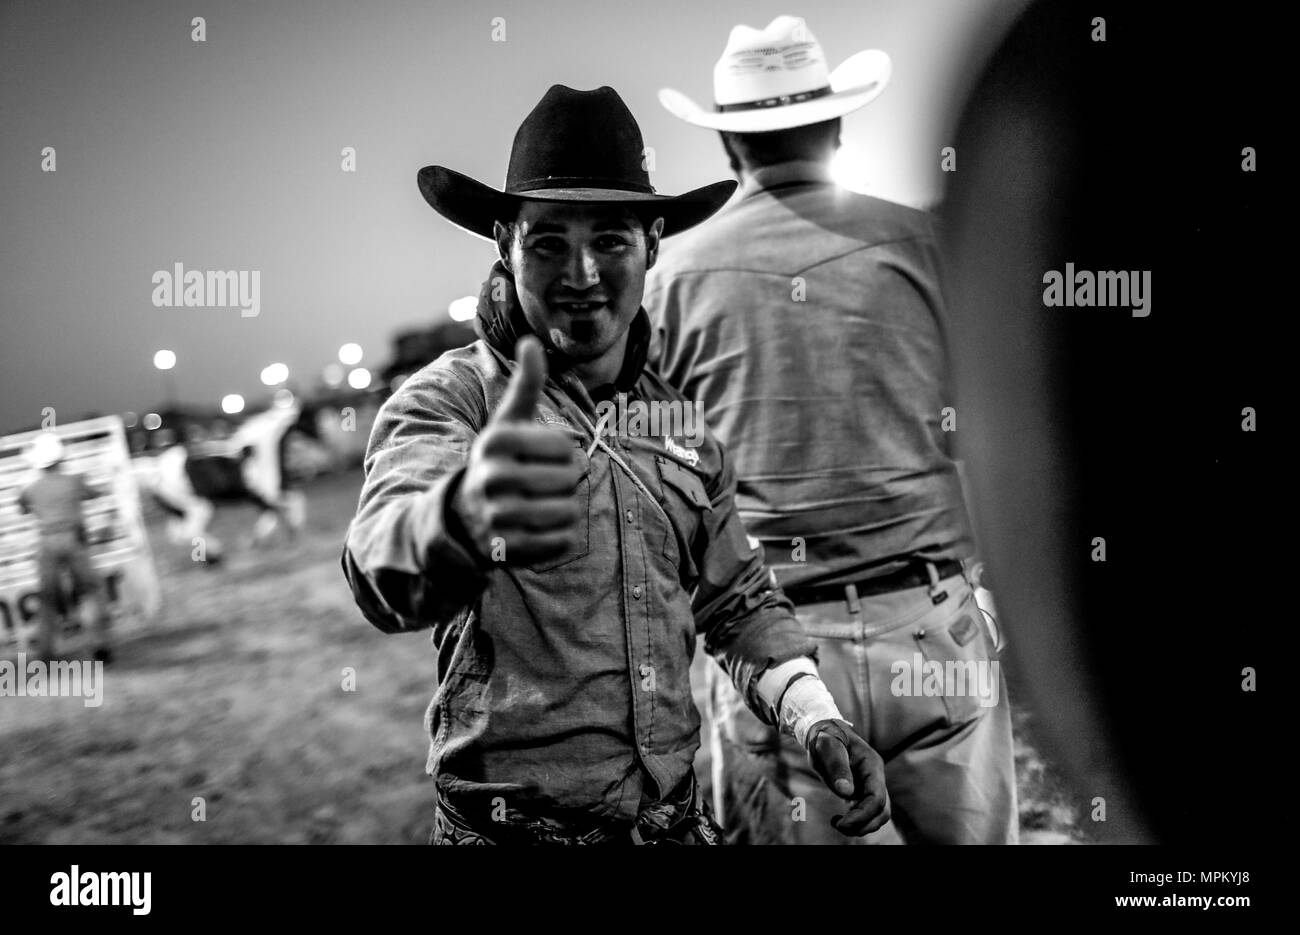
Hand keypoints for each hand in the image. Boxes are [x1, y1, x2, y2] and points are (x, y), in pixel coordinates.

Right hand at [450, 336, 581, 566]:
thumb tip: (531, 340)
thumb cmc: (498, 460)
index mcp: (496, 441)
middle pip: (568, 480)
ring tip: (541, 504)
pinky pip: (560, 542)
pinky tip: (539, 528)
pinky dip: (559, 537)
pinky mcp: (506, 549)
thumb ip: (525, 383)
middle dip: (565, 482)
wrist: (462, 514)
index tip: (542, 456)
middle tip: (542, 484)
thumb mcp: (508, 421)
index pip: (566, 447)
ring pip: (567, 512)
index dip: (564, 453)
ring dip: (564, 509)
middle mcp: (491, 477)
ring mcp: (496, 515)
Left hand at [806, 719, 890, 835]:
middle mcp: (875, 777)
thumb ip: (837, 766)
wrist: (824, 733)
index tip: (842, 822)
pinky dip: (856, 821)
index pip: (877, 798)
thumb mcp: (828, 747)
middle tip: (839, 825)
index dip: (863, 814)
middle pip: (882, 810)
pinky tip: (838, 819)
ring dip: (862, 826)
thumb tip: (846, 793)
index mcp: (872, 765)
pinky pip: (867, 812)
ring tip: (838, 824)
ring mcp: (870, 785)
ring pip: (877, 814)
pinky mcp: (862, 792)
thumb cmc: (826, 738)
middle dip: (863, 824)